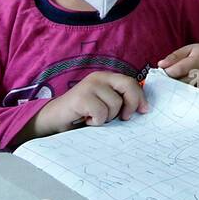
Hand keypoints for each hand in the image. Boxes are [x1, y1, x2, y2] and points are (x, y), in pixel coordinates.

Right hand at [30, 71, 148, 137]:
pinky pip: (101, 113)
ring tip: (94, 117)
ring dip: (107, 118)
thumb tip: (144, 109)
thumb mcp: (105, 105)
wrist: (54, 120)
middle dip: (130, 105)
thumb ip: (120, 101)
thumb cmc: (83, 114)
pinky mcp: (81, 97)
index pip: (131, 82)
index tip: (144, 111)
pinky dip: (96, 122)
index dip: (140, 97)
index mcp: (106, 78)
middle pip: (128, 87)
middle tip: (124, 118)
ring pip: (115, 104)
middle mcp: (98, 77)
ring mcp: (89, 86)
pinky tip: (86, 120)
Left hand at [158, 43, 198, 94]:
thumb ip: (175, 56)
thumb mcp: (190, 49)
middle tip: (164, 81)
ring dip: (177, 90)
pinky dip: (185, 95)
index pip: (179, 69)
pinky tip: (181, 92)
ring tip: (172, 87)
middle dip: (170, 82)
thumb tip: (161, 65)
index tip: (161, 73)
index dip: (167, 72)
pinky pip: (194, 98)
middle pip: (181, 82)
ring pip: (186, 92)